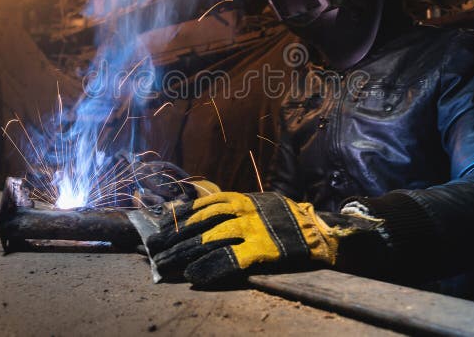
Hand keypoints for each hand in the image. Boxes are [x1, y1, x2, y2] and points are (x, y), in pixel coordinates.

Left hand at [145, 191, 378, 285]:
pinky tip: (193, 275)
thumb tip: (199, 217)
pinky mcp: (264, 251)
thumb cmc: (284, 220)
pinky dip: (211, 267)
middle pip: (200, 224)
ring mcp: (254, 230)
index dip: (177, 220)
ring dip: (184, 253)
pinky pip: (231, 259)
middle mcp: (243, 211)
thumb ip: (231, 209)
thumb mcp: (256, 204)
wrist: (319, 230)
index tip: (159, 231)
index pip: (200, 207)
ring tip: (165, 266)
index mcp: (240, 199)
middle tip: (153, 253)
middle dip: (174, 239)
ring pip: (210, 240)